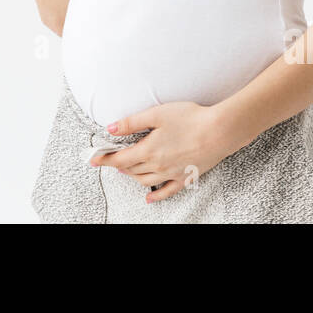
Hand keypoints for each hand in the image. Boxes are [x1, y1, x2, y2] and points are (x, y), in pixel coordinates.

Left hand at [88, 101, 235, 203]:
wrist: (220, 131)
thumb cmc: (190, 118)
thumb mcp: (157, 114)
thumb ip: (132, 123)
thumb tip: (111, 128)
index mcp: (148, 150)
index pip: (119, 159)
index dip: (104, 159)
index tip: (92, 159)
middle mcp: (157, 166)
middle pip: (130, 170)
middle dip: (117, 164)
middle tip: (110, 158)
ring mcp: (171, 174)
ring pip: (144, 180)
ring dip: (132, 176)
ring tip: (126, 169)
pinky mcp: (185, 177)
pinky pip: (166, 191)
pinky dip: (155, 195)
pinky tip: (149, 198)